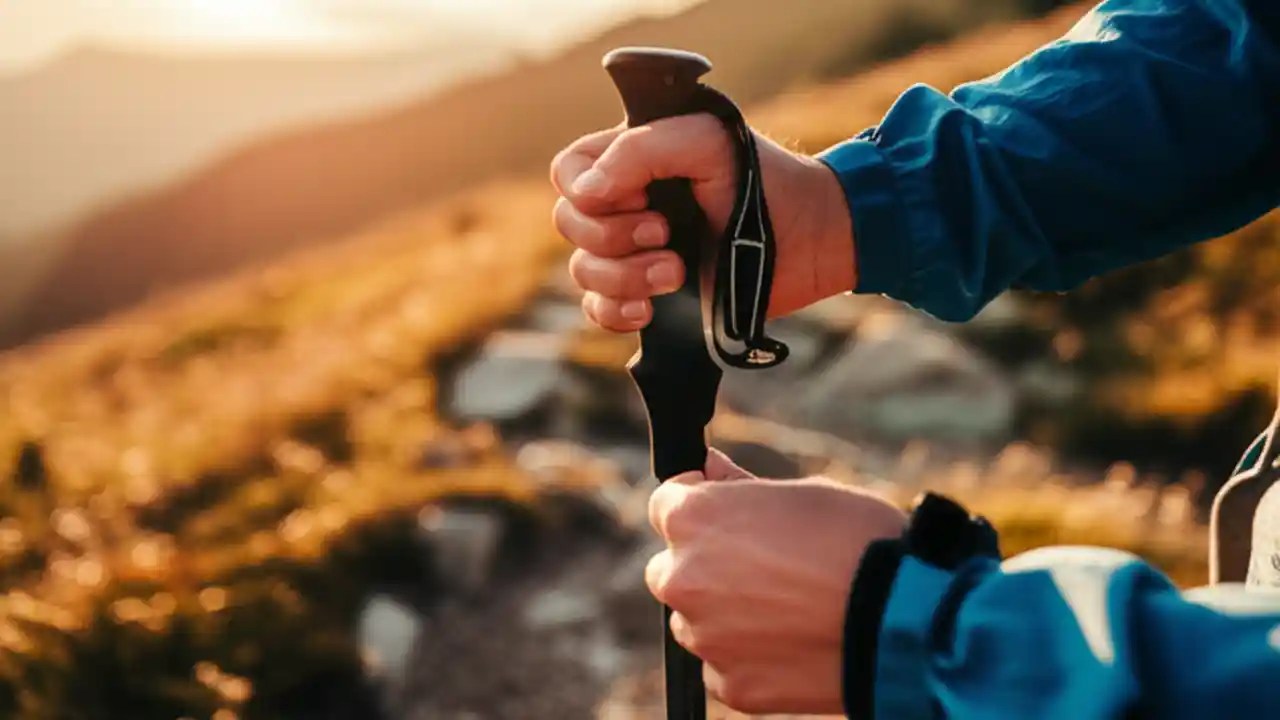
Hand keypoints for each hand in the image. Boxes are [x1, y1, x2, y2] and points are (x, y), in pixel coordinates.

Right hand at [549, 116, 854, 330]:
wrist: (811, 239)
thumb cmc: (765, 181)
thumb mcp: (707, 143)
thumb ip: (641, 151)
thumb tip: (585, 194)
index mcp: (632, 162)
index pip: (569, 171)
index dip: (587, 189)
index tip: (638, 197)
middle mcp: (626, 207)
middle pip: (570, 225)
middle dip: (613, 237)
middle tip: (666, 234)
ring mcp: (635, 255)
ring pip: (583, 272)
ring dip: (624, 276)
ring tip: (677, 272)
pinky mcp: (649, 297)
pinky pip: (599, 312)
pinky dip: (615, 312)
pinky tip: (649, 310)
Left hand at [645, 450, 905, 714]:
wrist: (906, 619)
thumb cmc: (861, 541)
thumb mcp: (804, 492)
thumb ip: (741, 486)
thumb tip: (709, 470)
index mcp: (695, 518)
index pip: (665, 503)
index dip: (699, 502)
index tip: (729, 512)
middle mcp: (684, 576)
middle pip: (672, 567)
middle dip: (704, 564)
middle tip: (763, 565)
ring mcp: (704, 635)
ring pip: (695, 620)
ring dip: (722, 612)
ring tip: (787, 607)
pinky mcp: (730, 683)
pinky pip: (722, 664)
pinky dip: (746, 655)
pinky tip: (793, 640)